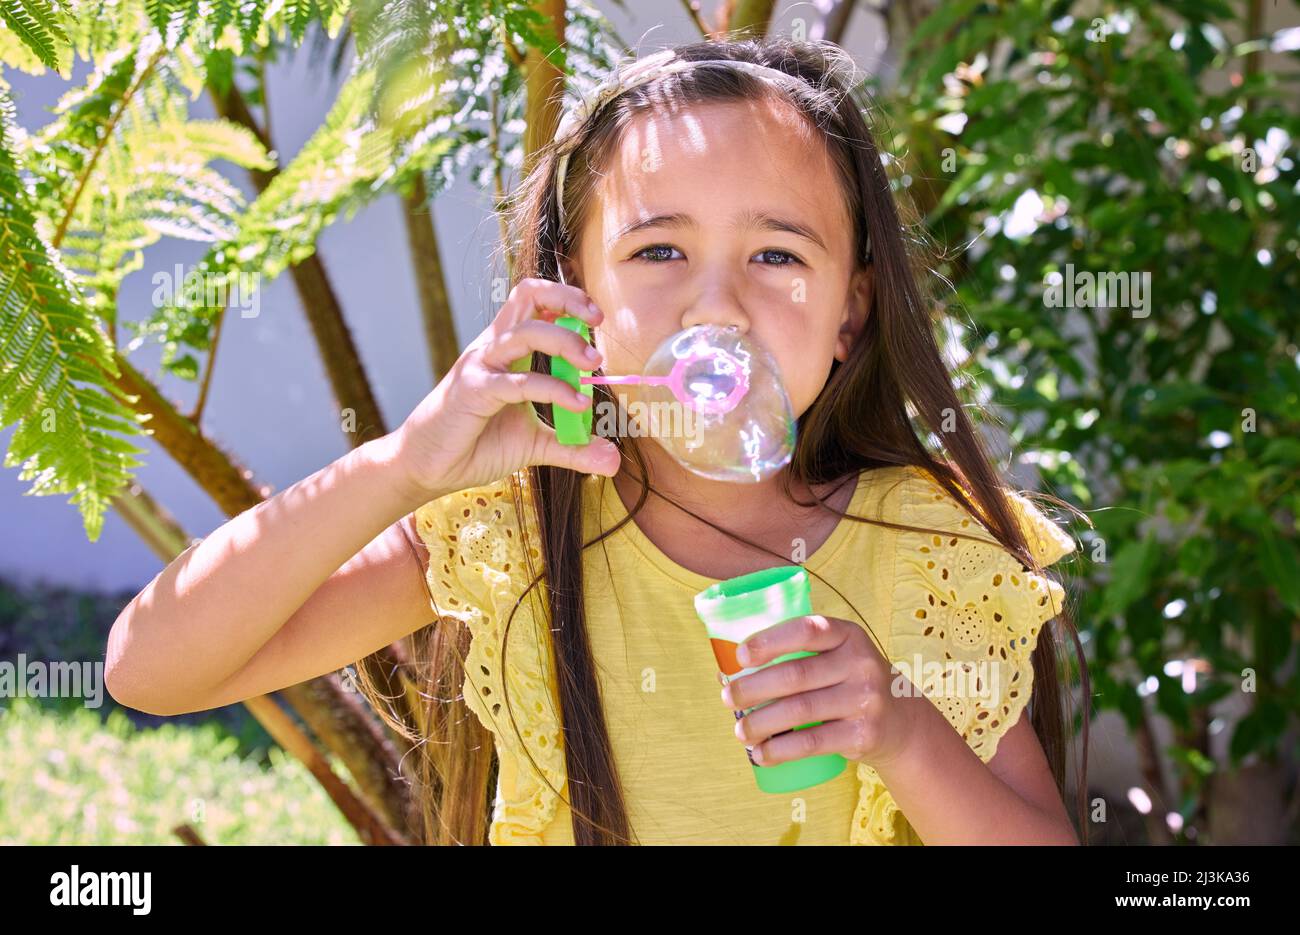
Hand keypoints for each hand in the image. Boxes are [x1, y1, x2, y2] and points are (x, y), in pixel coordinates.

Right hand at [393, 278, 620, 499]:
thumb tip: (613, 459)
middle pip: (528, 297)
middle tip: (598, 328)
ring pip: (525, 333)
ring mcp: (481, 367)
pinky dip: (552, 390)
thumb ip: (572, 446)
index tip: (596, 318)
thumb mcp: (534, 444)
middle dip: (568, 302)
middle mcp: (493, 349)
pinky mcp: (473, 392)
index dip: (568, 299)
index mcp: (507, 350)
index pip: (535, 301)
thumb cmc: (477, 445)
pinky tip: (576, 404)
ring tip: (592, 364)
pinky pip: (518, 383)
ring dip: (565, 343)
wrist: (429, 468)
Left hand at [719, 614, 914, 768]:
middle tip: (728, 698)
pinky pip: (812, 742)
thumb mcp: (837, 655)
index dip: (769, 641)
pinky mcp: (863, 735)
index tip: (740, 657)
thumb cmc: (848, 681)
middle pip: (795, 675)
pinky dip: (780, 749)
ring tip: (740, 730)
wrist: (899, 720)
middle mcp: (861, 664)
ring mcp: (865, 700)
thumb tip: (727, 669)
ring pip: (799, 711)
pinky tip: (761, 753)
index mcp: (848, 635)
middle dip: (753, 688)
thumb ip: (798, 655)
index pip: (806, 630)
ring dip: (761, 723)